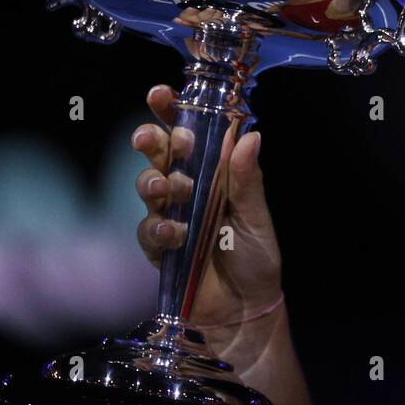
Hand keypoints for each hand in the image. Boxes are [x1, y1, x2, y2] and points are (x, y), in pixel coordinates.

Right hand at [131, 84, 284, 361]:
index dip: (172, 112)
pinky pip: (148, 231)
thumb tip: (249, 134)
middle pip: (160, 154)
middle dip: (151, 141)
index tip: (161, 94)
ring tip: (170, 190)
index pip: (190, 134)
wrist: (246, 309)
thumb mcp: (257, 216)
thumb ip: (246, 179)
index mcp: (214, 173)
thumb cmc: (256, 257)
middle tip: (151, 139)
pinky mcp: (158, 248)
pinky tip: (176, 235)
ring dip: (155, 183)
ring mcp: (170, 216)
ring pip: (148, 187)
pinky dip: (159, 230)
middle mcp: (188, 188)